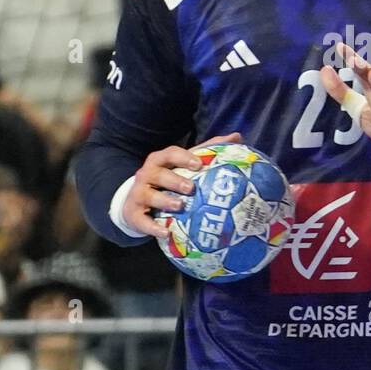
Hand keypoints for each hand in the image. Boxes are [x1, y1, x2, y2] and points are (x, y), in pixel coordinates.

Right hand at [122, 133, 243, 237]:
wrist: (136, 201)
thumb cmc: (167, 179)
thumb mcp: (184, 164)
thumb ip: (208, 150)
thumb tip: (237, 137)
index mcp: (160, 160)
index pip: (170, 153)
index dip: (184, 157)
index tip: (198, 164)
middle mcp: (147, 174)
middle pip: (159, 174)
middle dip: (175, 180)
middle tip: (191, 188)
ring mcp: (138, 194)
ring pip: (148, 196)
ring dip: (164, 201)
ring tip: (180, 206)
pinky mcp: (133, 213)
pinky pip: (142, 221)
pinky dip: (152, 227)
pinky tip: (165, 232)